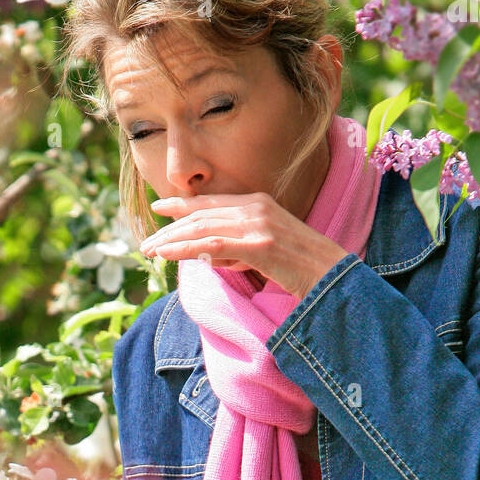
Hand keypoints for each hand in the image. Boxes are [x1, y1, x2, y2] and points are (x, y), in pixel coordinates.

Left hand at [139, 192, 346, 298]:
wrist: (334, 278)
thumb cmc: (303, 269)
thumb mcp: (267, 252)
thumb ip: (238, 249)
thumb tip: (207, 255)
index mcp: (259, 203)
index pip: (212, 201)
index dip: (182, 204)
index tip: (159, 208)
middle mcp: (256, 207)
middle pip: (202, 214)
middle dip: (170, 228)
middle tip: (145, 243)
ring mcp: (258, 224)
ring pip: (203, 228)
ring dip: (172, 240)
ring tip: (150, 251)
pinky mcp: (260, 245)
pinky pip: (213, 246)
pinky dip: (187, 249)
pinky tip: (169, 255)